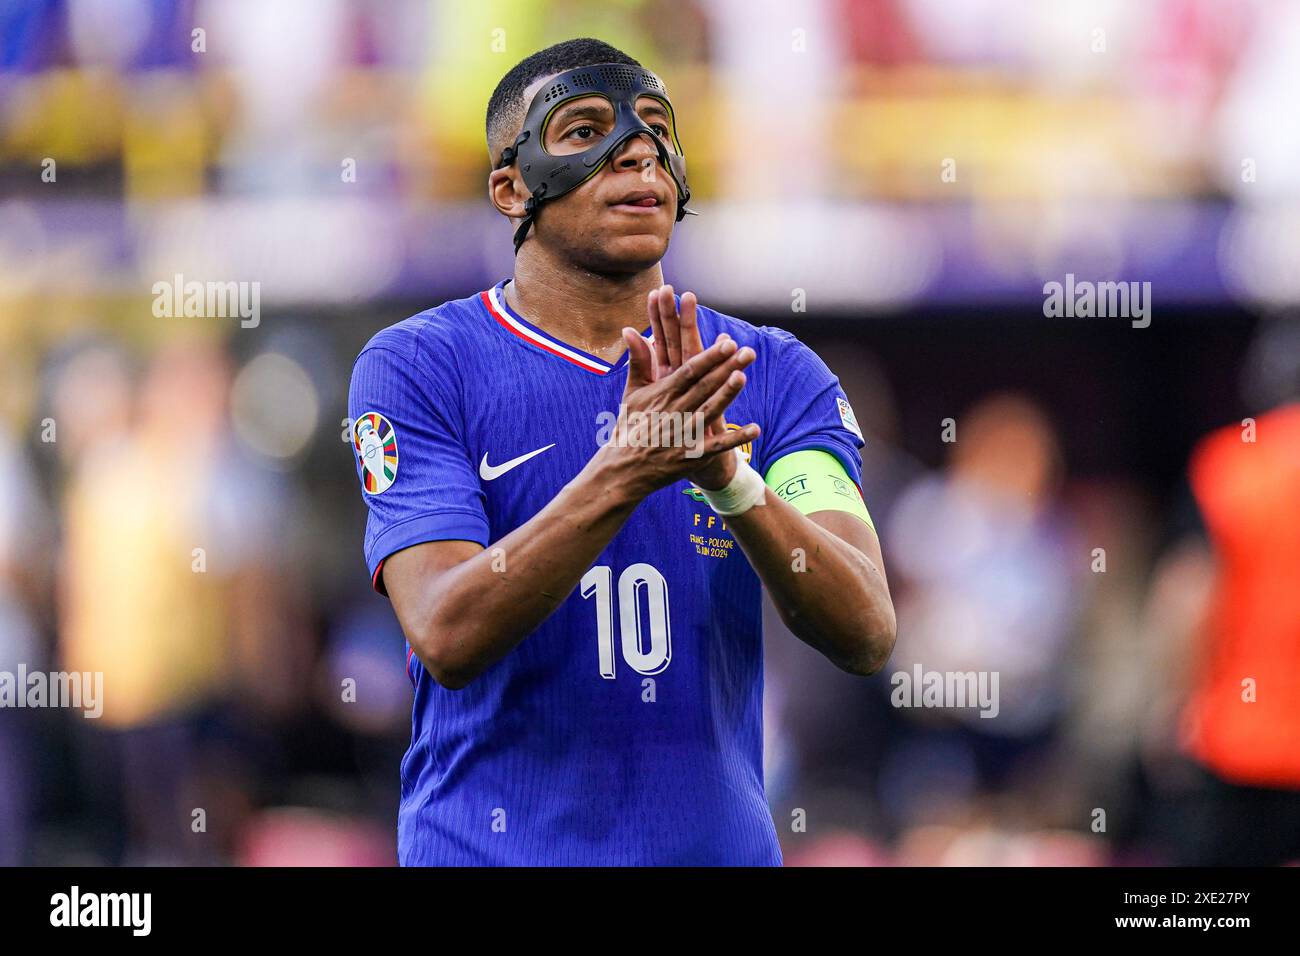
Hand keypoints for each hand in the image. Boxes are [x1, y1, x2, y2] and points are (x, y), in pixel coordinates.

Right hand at [646, 284, 756, 489]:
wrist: (623, 469)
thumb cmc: (630, 426)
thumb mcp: (632, 392)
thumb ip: (638, 360)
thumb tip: (630, 329)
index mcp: (663, 394)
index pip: (690, 371)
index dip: (710, 357)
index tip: (728, 342)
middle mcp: (675, 411)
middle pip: (705, 386)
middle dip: (727, 368)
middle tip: (748, 352)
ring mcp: (684, 434)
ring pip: (710, 411)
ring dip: (727, 395)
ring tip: (743, 377)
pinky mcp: (691, 456)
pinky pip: (717, 446)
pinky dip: (736, 439)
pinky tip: (755, 429)